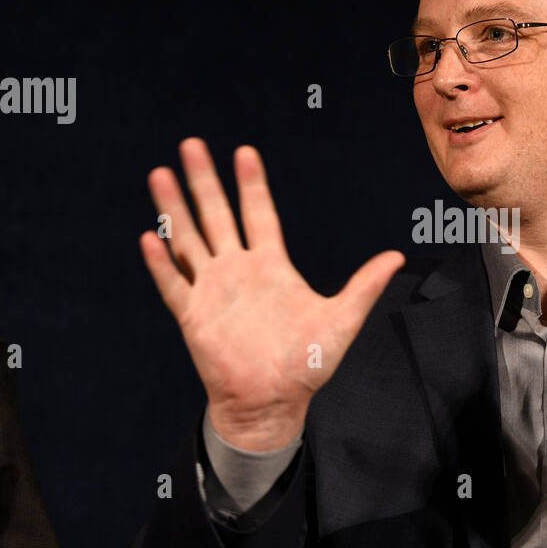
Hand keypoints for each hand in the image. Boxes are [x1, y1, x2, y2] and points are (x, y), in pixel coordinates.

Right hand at [139, 138, 404, 450]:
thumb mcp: (342, 320)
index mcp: (271, 267)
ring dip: (174, 209)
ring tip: (159, 175)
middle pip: (217, 216)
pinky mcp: (194, 317)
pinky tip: (149, 238)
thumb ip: (365, 285)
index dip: (252, 184)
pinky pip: (174, 284)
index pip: (259, 214)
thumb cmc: (307, 365)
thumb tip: (397, 257)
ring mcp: (213, 291)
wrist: (273, 403)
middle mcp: (239, 271)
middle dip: (205, 181)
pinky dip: (161, 262)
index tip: (244, 152)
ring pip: (189, 240)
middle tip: (192, 145)